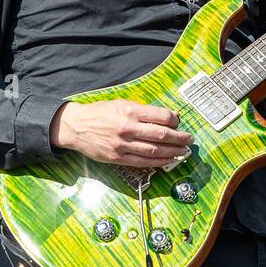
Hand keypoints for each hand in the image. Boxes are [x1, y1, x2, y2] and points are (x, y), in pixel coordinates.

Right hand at [50, 99, 192, 167]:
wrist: (76, 126)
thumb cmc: (100, 113)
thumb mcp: (121, 103)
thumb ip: (144, 110)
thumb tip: (168, 115)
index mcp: (129, 111)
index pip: (160, 116)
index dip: (175, 120)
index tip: (179, 122)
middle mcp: (127, 128)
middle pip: (161, 135)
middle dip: (179, 138)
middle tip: (189, 139)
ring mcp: (122, 145)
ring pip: (155, 151)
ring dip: (173, 152)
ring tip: (184, 151)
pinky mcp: (118, 158)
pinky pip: (143, 162)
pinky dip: (159, 162)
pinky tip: (168, 160)